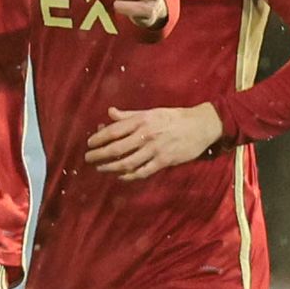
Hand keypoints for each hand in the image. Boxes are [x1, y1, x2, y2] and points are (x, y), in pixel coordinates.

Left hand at [85, 104, 222, 180]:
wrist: (201, 125)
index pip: (114, 130)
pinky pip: (143, 171)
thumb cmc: (174, 117)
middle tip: (88, 159)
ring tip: (100, 168)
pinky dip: (129, 176)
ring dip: (111, 167)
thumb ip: (129, 115)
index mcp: (142, 120)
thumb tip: (110, 112)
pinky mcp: (165, 161)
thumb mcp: (151, 112)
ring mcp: (155, 149)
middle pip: (117, 148)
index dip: (98, 138)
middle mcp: (146, 135)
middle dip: (99, 155)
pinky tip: (120, 176)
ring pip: (127, 162)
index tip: (89, 143)